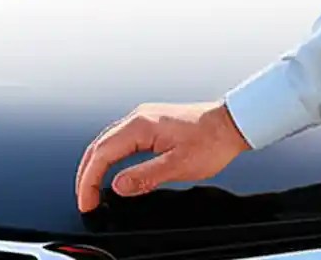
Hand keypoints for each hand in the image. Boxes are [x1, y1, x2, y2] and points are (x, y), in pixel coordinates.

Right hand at [74, 101, 251, 212]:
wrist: (235, 123)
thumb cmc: (213, 140)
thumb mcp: (179, 165)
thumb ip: (145, 176)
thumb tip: (117, 186)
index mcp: (141, 126)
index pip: (101, 155)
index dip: (89, 181)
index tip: (87, 202)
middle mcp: (139, 118)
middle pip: (99, 147)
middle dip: (87, 175)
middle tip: (86, 199)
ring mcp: (146, 118)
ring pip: (109, 143)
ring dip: (97, 166)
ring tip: (93, 188)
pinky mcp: (153, 123)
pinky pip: (122, 140)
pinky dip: (111, 157)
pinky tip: (113, 169)